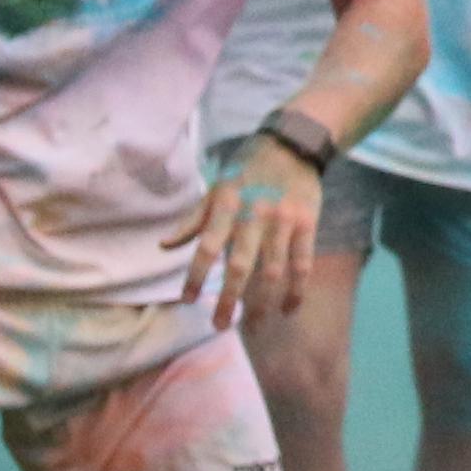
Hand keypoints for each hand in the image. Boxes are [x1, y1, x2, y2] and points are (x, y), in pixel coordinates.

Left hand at [169, 128, 328, 326]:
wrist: (292, 144)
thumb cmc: (247, 169)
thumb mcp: (216, 188)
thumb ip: (192, 219)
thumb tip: (163, 246)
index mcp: (226, 205)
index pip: (207, 247)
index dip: (195, 275)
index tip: (188, 301)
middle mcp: (253, 215)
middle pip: (240, 265)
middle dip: (229, 299)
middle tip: (221, 326)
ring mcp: (282, 221)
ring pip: (272, 271)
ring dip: (262, 303)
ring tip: (253, 326)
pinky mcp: (307, 225)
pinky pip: (302, 264)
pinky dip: (296, 290)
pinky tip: (288, 309)